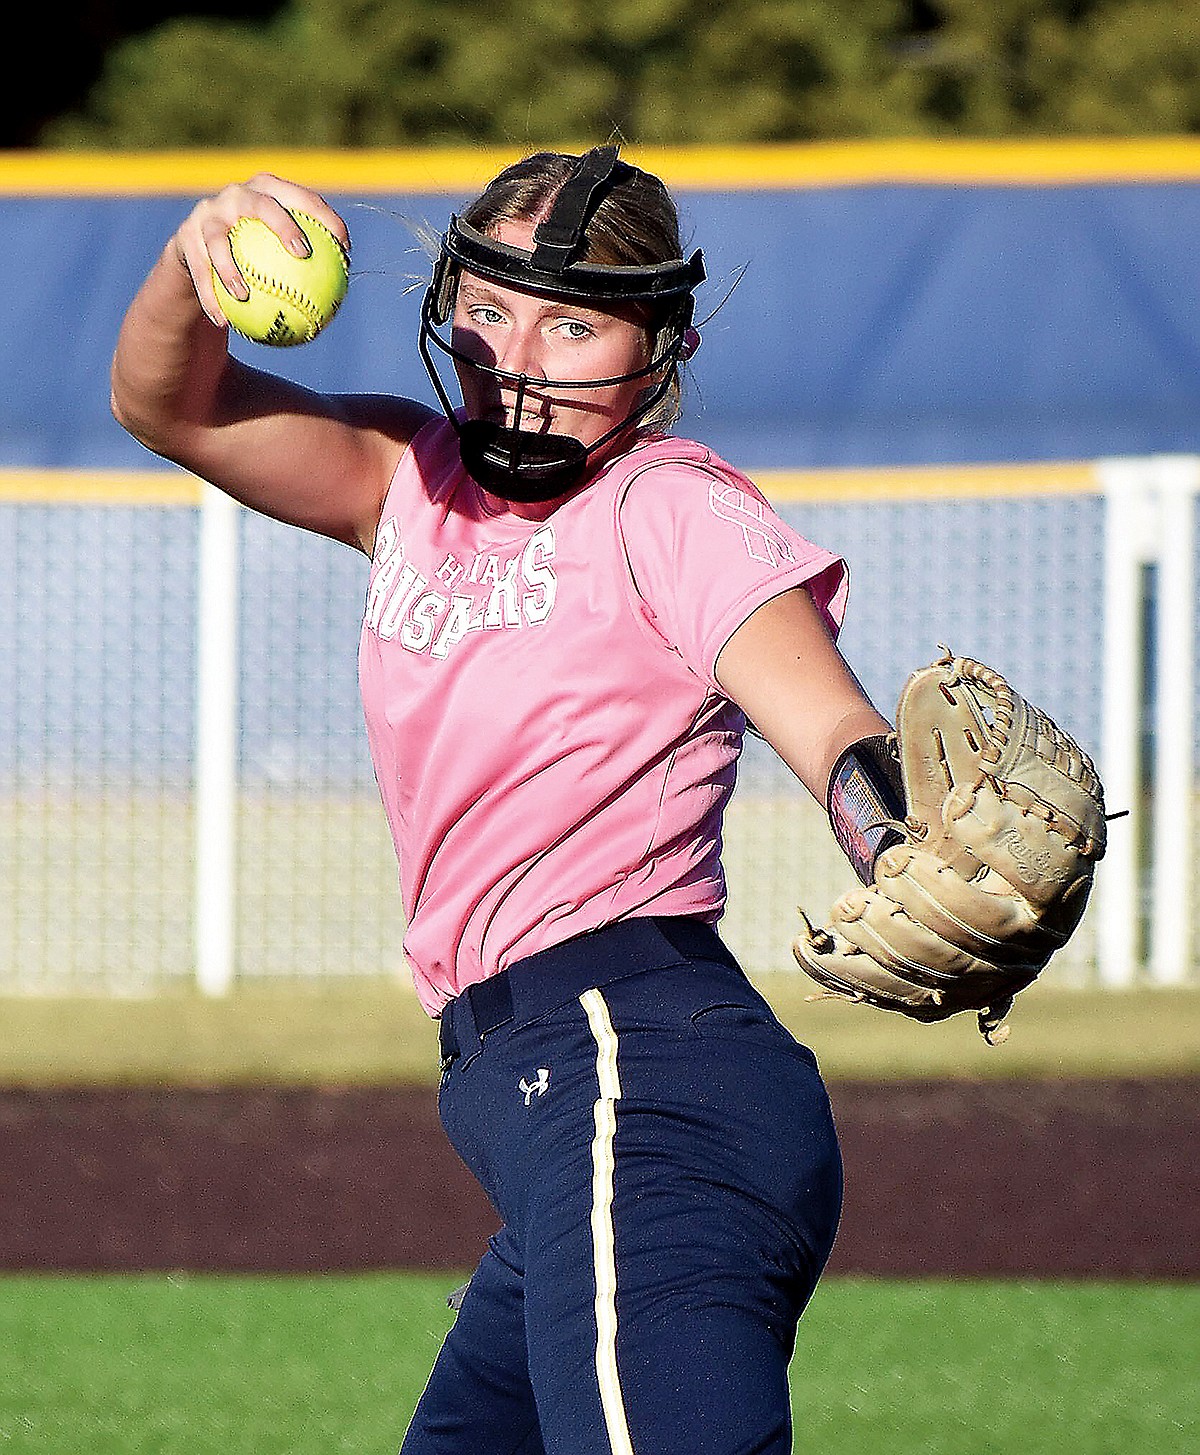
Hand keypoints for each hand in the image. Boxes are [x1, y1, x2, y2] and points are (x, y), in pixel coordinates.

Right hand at [170, 173, 350, 329]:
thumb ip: (308, 262)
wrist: (201, 254)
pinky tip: (222, 321)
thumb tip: (348, 289)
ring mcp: (209, 213)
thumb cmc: (255, 256)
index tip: (345, 247)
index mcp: (268, 193)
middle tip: (302, 253)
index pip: (302, 197)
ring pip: (218, 239)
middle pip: (262, 204)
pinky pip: (199, 271)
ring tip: (243, 295)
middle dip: (283, 224)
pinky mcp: (185, 236)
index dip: (325, 216)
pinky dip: (210, 296)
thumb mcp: (278, 253)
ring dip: (230, 268)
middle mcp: (237, 196)